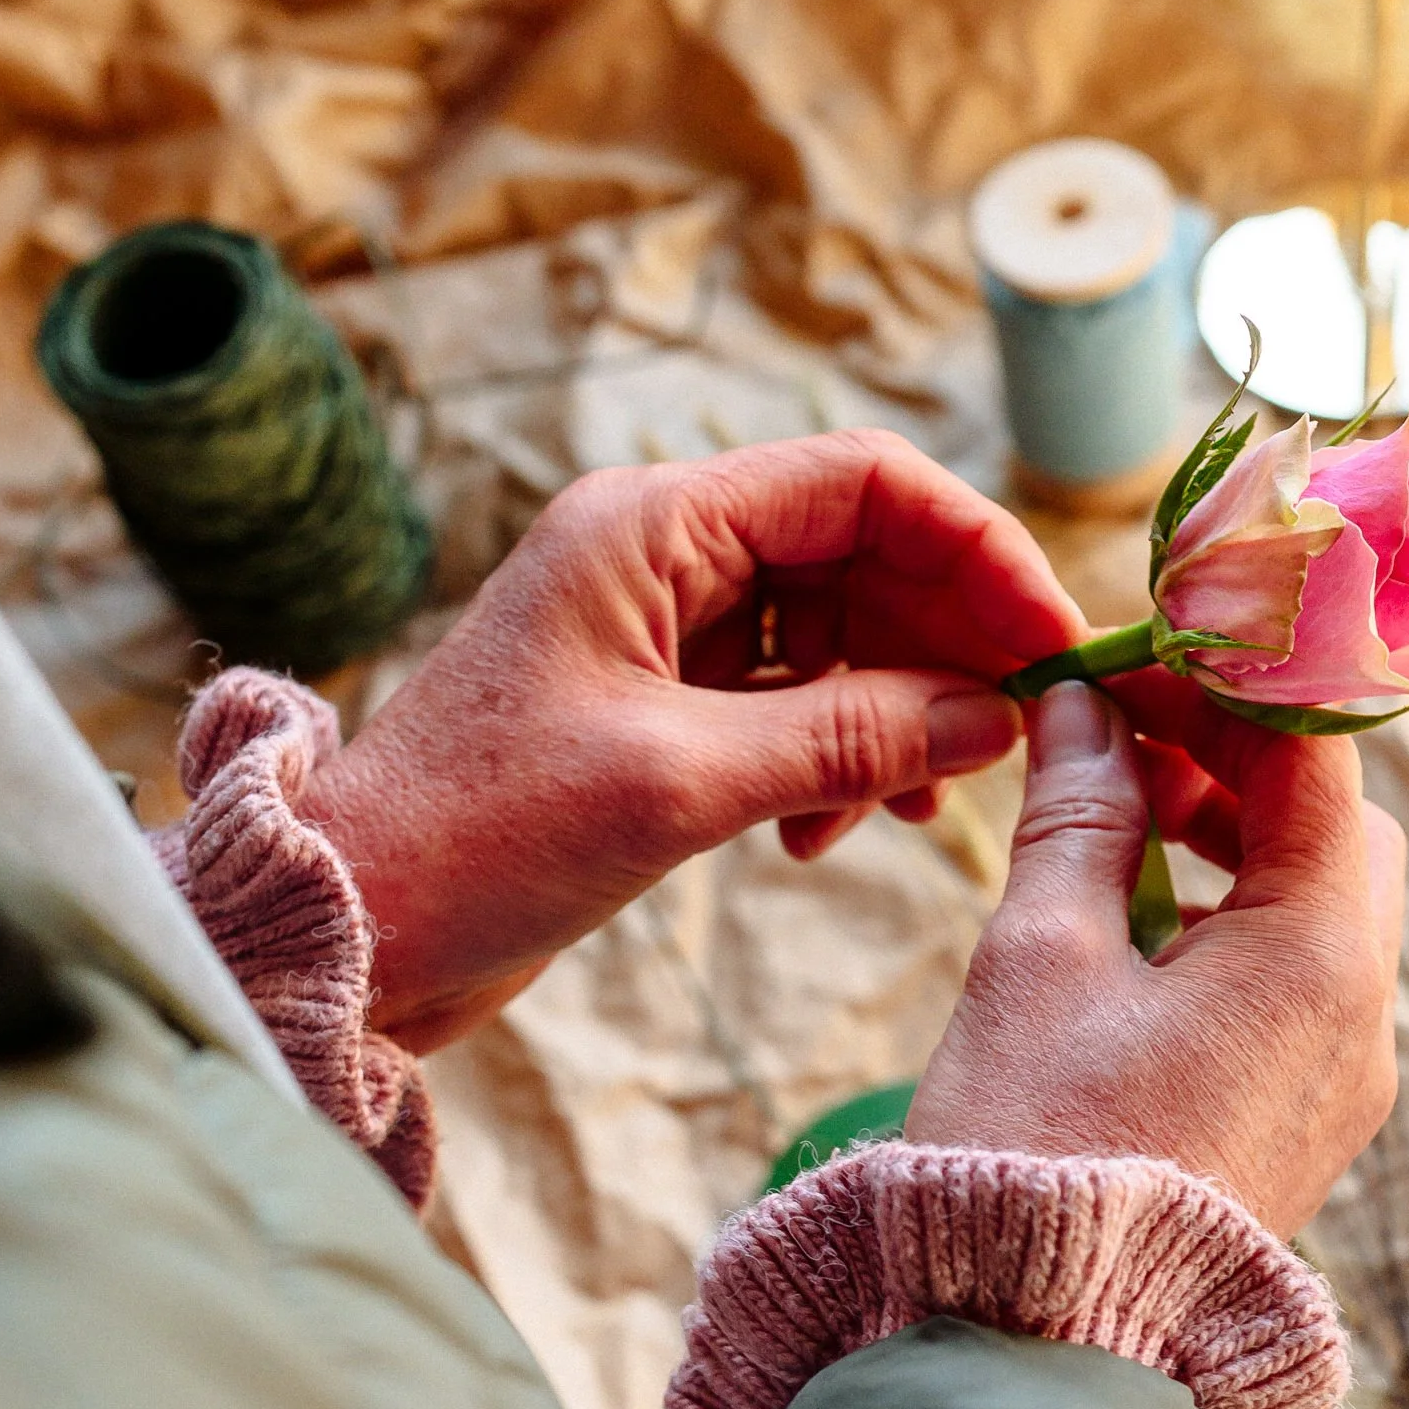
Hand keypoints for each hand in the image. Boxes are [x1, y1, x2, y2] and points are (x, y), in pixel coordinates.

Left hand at [300, 433, 1080, 1050]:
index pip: (865, 482)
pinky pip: (785, 701)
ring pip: (832, 633)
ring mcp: (654, 629)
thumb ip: (848, 738)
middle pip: (860, 553)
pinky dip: (831, 756)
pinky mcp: (651, 706)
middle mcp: (657, 553)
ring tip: (914, 810)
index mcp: (652, 524)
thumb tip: (992, 717)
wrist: (356, 925)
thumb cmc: (483, 837)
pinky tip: (827, 834)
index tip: (1051, 643)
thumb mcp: (682, 783)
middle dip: (945, 642)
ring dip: (891, 713)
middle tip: (1010, 739)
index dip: (977, 552)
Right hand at [905, 678, 1406, 1235]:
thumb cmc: (1036, 1149)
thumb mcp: (1042, 957)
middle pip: (1336, 828)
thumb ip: (1078, 817)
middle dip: (1234, 763)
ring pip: (1317, 908)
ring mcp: (1343, 1082)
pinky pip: (1294, 989)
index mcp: (1320, 955)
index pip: (1313, 754)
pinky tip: (1129, 928)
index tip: (1133, 657)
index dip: (1223, 682)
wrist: (1044, 1352)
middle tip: (1119, 738)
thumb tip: (1083, 714)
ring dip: (1228, 845)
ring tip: (1109, 827)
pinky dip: (1228, 928)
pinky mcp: (1303, 1128)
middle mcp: (1363, 1017)